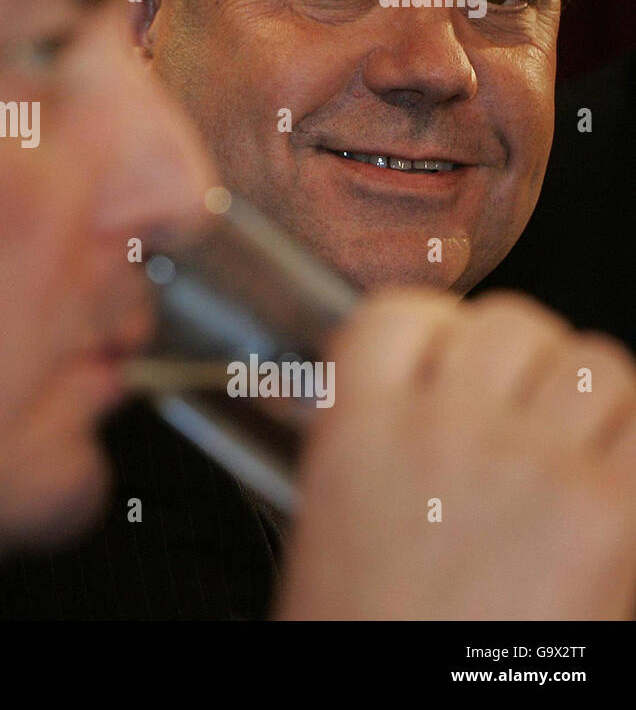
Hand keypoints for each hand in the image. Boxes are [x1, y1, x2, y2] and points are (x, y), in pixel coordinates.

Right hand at [276, 289, 635, 618]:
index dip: (435, 328)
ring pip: (594, 360)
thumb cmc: (371, 628)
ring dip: (589, 393)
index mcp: (359, 427)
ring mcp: (533, 467)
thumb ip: (376, 425)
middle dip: (519, 358)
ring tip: (572, 442)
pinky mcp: (612, 514)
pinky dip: (634, 439)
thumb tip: (429, 379)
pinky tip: (611, 478)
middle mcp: (445, 430)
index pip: (406, 311)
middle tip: (513, 405)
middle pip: (510, 324)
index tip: (443, 350)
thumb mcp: (334, 509)